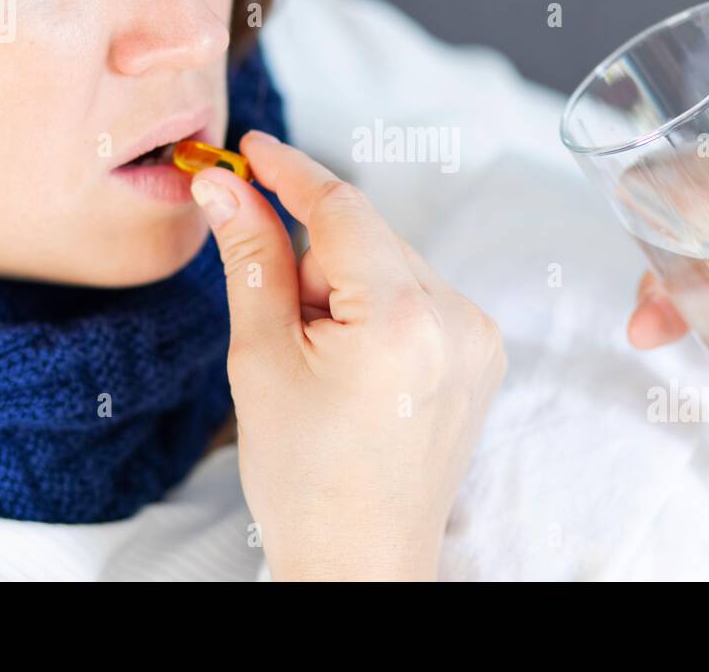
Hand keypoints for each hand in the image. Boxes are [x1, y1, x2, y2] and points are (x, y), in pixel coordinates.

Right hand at [190, 130, 506, 580]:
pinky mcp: (483, 352)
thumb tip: (224, 185)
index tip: (250, 149)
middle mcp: (456, 319)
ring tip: (325, 363)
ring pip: (392, 262)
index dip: (290, 171)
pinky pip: (419, 293)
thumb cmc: (305, 476)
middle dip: (315, 260)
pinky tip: (358, 364)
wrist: (361, 560)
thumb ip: (251, 258)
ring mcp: (478, 337)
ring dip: (347, 285)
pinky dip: (379, 307)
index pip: (342, 208)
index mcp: (401, 321)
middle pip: (367, 236)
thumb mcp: (261, 360)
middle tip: (283, 328)